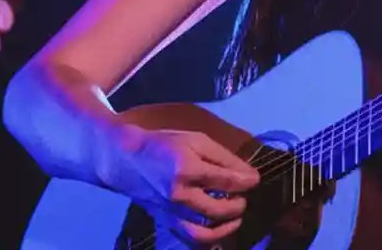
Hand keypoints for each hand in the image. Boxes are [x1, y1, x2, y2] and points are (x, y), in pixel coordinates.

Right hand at [102, 125, 259, 245]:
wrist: (126, 160)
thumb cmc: (164, 145)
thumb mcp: (196, 140)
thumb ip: (224, 158)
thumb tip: (248, 175)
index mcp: (187, 169)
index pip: (226, 182)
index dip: (246, 182)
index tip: (255, 180)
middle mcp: (179, 195)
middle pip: (218, 210)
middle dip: (238, 206)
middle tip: (243, 198)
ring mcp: (171, 212)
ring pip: (203, 234)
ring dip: (225, 229)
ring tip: (234, 218)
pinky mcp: (165, 222)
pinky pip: (189, 240)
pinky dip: (207, 241)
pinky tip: (218, 231)